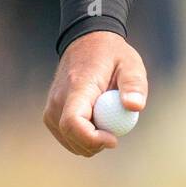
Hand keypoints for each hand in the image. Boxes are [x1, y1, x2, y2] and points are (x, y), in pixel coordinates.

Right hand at [43, 31, 147, 157]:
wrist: (86, 42)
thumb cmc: (112, 55)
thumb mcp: (130, 63)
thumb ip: (134, 84)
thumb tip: (135, 107)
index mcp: (77, 87)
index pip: (73, 123)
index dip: (92, 139)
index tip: (114, 140)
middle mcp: (58, 99)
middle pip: (71, 137)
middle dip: (95, 144)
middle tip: (115, 132)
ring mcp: (51, 108)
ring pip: (68, 141)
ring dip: (90, 141)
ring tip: (105, 117)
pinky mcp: (50, 114)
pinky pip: (66, 136)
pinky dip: (82, 136)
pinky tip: (95, 120)